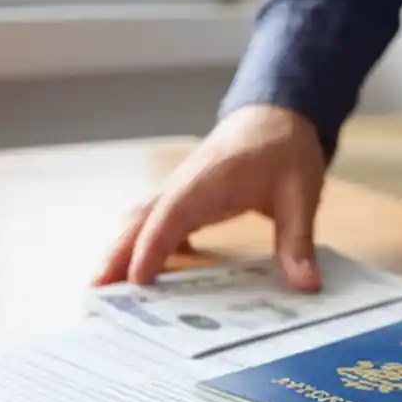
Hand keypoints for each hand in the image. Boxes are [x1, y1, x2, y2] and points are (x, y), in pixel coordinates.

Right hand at [93, 104, 326, 289]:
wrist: (277, 112)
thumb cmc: (285, 147)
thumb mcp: (301, 193)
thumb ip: (298, 240)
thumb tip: (306, 284)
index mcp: (209, 180)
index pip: (173, 215)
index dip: (153, 247)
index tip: (137, 278)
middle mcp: (185, 184)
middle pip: (143, 219)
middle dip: (118, 252)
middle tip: (96, 289)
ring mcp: (181, 189)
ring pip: (143, 220)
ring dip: (122, 248)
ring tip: (104, 285)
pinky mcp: (186, 196)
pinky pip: (157, 220)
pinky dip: (144, 243)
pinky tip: (147, 274)